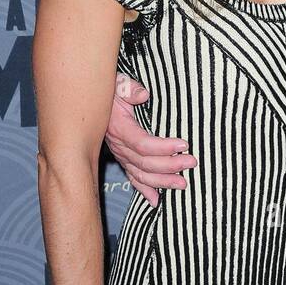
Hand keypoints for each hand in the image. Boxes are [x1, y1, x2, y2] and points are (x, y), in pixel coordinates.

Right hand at [107, 73, 196, 206]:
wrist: (94, 99)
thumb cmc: (110, 90)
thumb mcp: (117, 83)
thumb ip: (129, 88)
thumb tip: (143, 95)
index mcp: (119, 128)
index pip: (142, 143)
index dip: (163, 147)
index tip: (184, 145)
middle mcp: (118, 145)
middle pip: (144, 162)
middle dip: (169, 165)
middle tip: (191, 163)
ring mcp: (120, 155)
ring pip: (141, 174)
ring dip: (162, 181)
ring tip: (182, 184)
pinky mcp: (123, 159)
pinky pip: (133, 178)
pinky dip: (144, 190)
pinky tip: (156, 201)